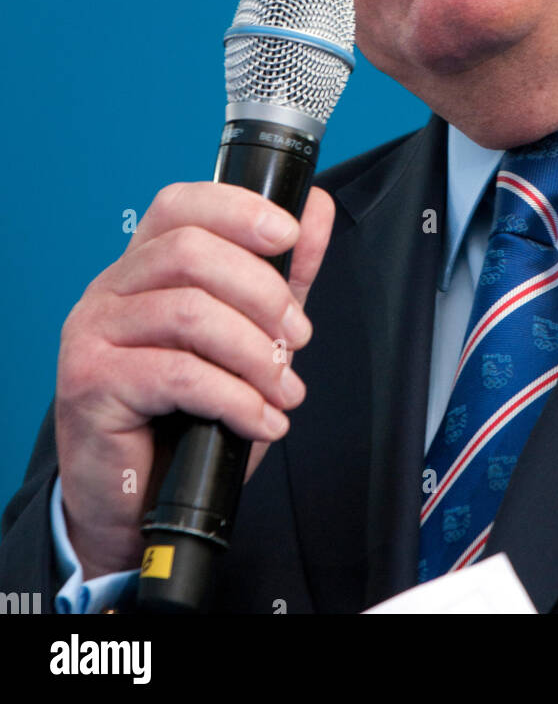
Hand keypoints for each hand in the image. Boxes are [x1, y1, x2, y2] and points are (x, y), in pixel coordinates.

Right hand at [55, 182, 333, 580]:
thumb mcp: (247, 336)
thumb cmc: (185, 416)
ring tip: (284, 390)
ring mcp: (94, 333)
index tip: (289, 234)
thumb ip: (281, 274)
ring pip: (189, 312)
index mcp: (143, 266)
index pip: (181, 205)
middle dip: (262, 292)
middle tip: (298, 338)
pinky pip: (177, 374)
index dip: (238, 209)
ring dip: (255, 353)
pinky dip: (235, 398)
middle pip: (191, 252)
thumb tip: (315, 209)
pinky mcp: (92, 384)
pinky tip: (260, 422)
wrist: (132, 502)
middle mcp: (110, 289)